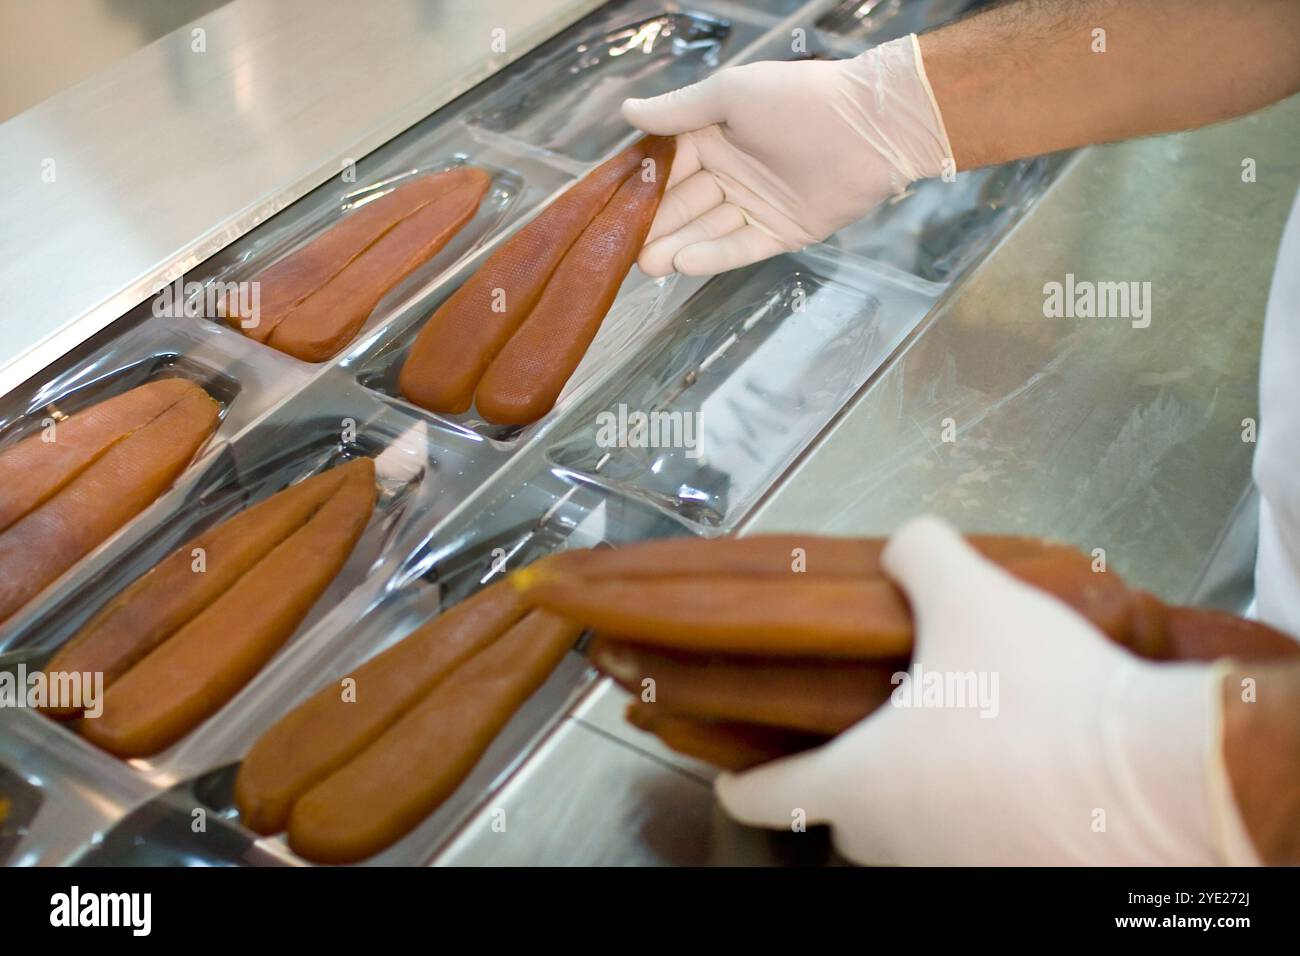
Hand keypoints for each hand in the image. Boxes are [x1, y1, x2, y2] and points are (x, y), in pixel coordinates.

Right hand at [621, 35, 951, 276]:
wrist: (871, 126)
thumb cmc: (800, 99)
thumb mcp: (731, 95)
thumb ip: (680, 111)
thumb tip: (628, 111)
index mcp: (715, 137)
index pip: (666, 166)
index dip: (638, 187)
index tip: (606, 207)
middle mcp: (731, 173)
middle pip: (682, 205)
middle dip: (652, 227)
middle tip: (620, 250)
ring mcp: (756, 206)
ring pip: (706, 230)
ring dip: (676, 246)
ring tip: (644, 264)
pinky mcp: (781, 233)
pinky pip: (739, 248)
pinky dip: (712, 256)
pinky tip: (683, 264)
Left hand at [716, 516, 1258, 865]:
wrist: (1158, 783)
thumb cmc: (1037, 697)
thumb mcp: (971, 599)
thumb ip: (922, 558)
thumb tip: (907, 545)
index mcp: (858, 781)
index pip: (769, 794)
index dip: (744, 781)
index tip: (731, 776)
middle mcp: (894, 843)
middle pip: (849, 813)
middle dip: (859, 772)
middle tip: (888, 725)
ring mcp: (955, 872)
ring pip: (919, 831)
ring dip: (930, 794)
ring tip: (974, 743)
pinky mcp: (1020, 883)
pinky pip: (982, 845)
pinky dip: (989, 814)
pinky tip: (1031, 775)